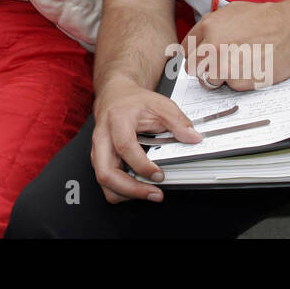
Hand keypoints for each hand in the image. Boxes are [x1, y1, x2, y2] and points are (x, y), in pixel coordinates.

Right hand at [90, 76, 200, 202]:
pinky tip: (137, 186)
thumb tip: (192, 137)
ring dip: (125, 193)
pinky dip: (121, 190)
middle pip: (106, 172)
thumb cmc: (133, 101)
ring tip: (148, 193)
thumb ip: (177, 121)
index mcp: (117, 120)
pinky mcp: (99, 158)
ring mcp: (98, 149)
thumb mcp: (159, 104)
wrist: (115, 95)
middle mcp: (102, 137)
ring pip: (103, 180)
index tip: (159, 175)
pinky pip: (105, 181)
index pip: (125, 147)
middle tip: (153, 193)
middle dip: (130, 189)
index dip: (142, 165)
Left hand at [183, 0, 289, 89]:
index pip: (186, 49)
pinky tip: (254, 68)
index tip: (201, 60)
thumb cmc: (268, 19)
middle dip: (205, 68)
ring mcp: (224, 64)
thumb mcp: (233, 12)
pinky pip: (232, 87)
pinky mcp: (239, 80)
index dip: (195, 55)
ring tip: (243, 64)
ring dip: (223, 77)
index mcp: (208, 27)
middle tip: (222, 65)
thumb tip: (202, 40)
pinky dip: (241, 81)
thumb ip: (213, 27)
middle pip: (194, 68)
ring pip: (211, 80)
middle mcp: (212, 46)